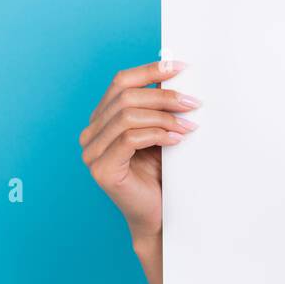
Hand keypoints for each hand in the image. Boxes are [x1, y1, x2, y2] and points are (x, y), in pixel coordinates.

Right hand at [78, 59, 199, 243]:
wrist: (159, 215)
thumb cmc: (161, 174)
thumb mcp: (161, 131)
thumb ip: (159, 107)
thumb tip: (177, 75)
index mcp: (102, 119)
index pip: (121, 82)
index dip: (150, 70)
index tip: (180, 67)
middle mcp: (91, 132)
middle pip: (125, 96)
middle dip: (164, 96)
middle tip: (193, 102)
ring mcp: (91, 151)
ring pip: (127, 116)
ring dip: (164, 116)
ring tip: (189, 124)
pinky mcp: (101, 169)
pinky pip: (129, 139)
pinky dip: (157, 134)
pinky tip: (177, 139)